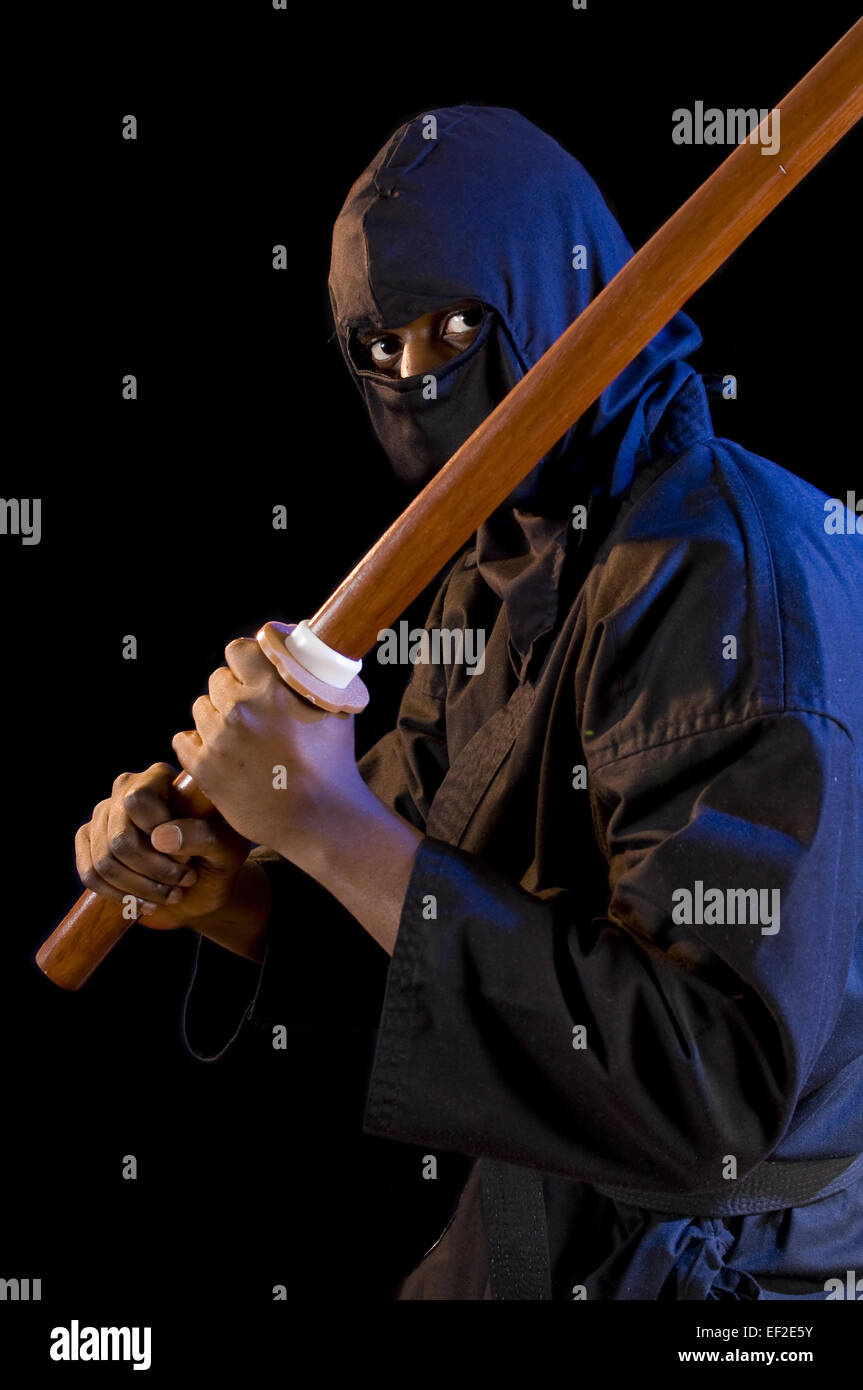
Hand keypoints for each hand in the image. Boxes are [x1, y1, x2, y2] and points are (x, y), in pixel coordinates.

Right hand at [75, 762, 252, 928]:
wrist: (200, 887)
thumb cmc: (217, 860)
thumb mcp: (227, 850)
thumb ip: (205, 837)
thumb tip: (161, 838)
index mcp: (160, 778)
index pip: (139, 803)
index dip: (160, 837)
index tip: (189, 860)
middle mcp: (126, 788)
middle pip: (120, 837)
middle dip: (153, 871)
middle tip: (182, 883)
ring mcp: (103, 814)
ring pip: (105, 860)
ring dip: (139, 888)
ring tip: (169, 895)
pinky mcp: (89, 841)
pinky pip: (90, 874)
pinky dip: (118, 896)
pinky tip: (143, 903)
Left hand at [171, 628, 364, 866]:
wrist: (321, 819)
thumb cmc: (334, 765)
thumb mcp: (336, 710)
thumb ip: (316, 678)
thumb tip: (306, 653)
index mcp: (272, 688)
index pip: (238, 650)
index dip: (246, 661)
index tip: (253, 673)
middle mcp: (241, 708)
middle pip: (218, 679)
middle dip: (233, 691)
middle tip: (252, 712)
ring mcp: (219, 739)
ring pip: (201, 708)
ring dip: (216, 717)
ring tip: (239, 738)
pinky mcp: (204, 768)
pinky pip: (184, 740)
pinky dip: (198, 744)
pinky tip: (218, 753)